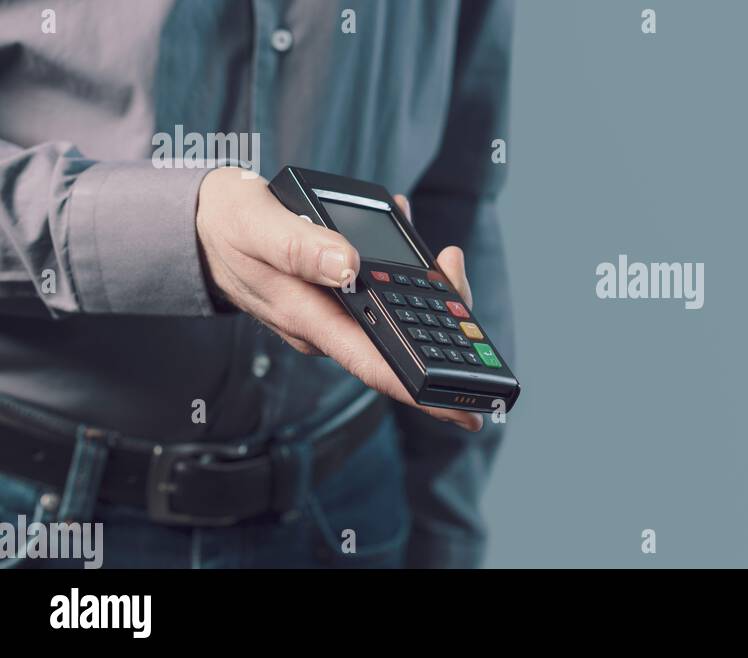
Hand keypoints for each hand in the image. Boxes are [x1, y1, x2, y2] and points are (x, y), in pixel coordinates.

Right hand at [195, 167, 481, 431]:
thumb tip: (347, 267)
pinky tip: (416, 245)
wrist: (199, 227)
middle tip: (458, 280)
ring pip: (391, 322)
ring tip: (445, 258)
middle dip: (440, 325)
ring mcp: (328, 318)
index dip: (425, 393)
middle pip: (395, 346)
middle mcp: (323, 327)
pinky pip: (377, 298)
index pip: (376, 366)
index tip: (467, 412)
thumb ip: (299, 247)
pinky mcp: (331, 302)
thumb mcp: (257, 224)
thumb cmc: (227, 224)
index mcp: (308, 318)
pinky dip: (402, 275)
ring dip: (425, 294)